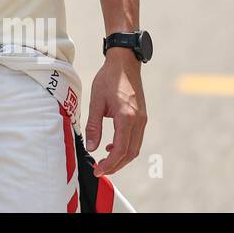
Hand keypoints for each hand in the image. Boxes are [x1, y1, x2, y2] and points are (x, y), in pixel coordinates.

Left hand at [85, 49, 146, 174]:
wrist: (125, 63)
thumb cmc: (108, 79)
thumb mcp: (96, 101)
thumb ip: (93, 126)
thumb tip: (91, 148)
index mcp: (127, 118)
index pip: (121, 150)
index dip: (110, 164)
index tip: (98, 170)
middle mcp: (138, 121)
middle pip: (130, 153)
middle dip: (116, 165)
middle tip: (100, 170)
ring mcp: (142, 120)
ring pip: (134, 148)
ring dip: (121, 158)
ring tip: (105, 161)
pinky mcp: (142, 117)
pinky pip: (135, 138)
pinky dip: (125, 147)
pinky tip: (112, 146)